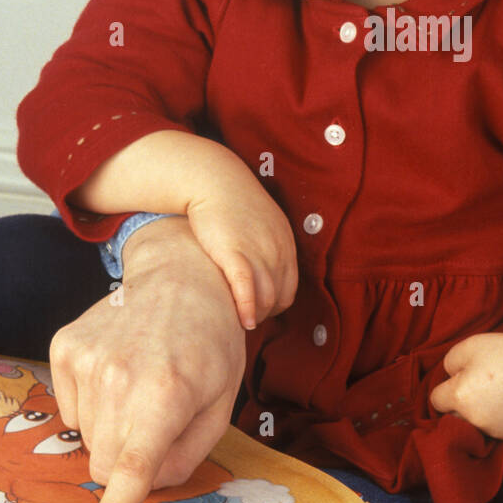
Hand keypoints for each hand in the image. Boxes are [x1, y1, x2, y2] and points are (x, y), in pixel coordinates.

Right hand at [49, 217, 245, 502]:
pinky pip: (70, 409)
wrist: (181, 275)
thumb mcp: (221, 404)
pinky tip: (121, 369)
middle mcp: (118, 377)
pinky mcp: (64, 347)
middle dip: (129, 460)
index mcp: (166, 394)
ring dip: (113, 428)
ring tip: (143, 384)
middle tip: (160, 420)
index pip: (131, 468)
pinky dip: (94, 403)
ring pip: (87, 439)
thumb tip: (144, 485)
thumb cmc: (211, 344)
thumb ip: (187, 456)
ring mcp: (85, 360)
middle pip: (104, 465)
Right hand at [186, 175, 297, 329]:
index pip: (290, 287)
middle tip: (245, 320)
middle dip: (263, 314)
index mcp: (285, 243)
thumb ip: (266, 245)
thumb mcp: (260, 222)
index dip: (274, 305)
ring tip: (240, 324)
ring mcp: (258, 251)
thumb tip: (260, 270)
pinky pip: (247, 288)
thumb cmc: (230, 201)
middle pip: (279, 296)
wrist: (212, 178)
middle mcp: (278, 249)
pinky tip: (243, 321)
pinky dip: (247, 309)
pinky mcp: (234, 252)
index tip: (257, 310)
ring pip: (266, 298)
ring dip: (255, 316)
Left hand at [430, 324, 502, 440]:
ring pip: (477, 428)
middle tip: (477, 389)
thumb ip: (449, 364)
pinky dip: (502, 422)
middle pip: (454, 419)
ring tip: (497, 396)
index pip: (437, 401)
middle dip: (460, 407)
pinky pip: (499, 432)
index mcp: (460, 397)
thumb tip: (449, 378)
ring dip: (481, 417)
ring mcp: (496, 431)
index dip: (446, 388)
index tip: (459, 381)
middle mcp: (475, 420)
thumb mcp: (468, 347)